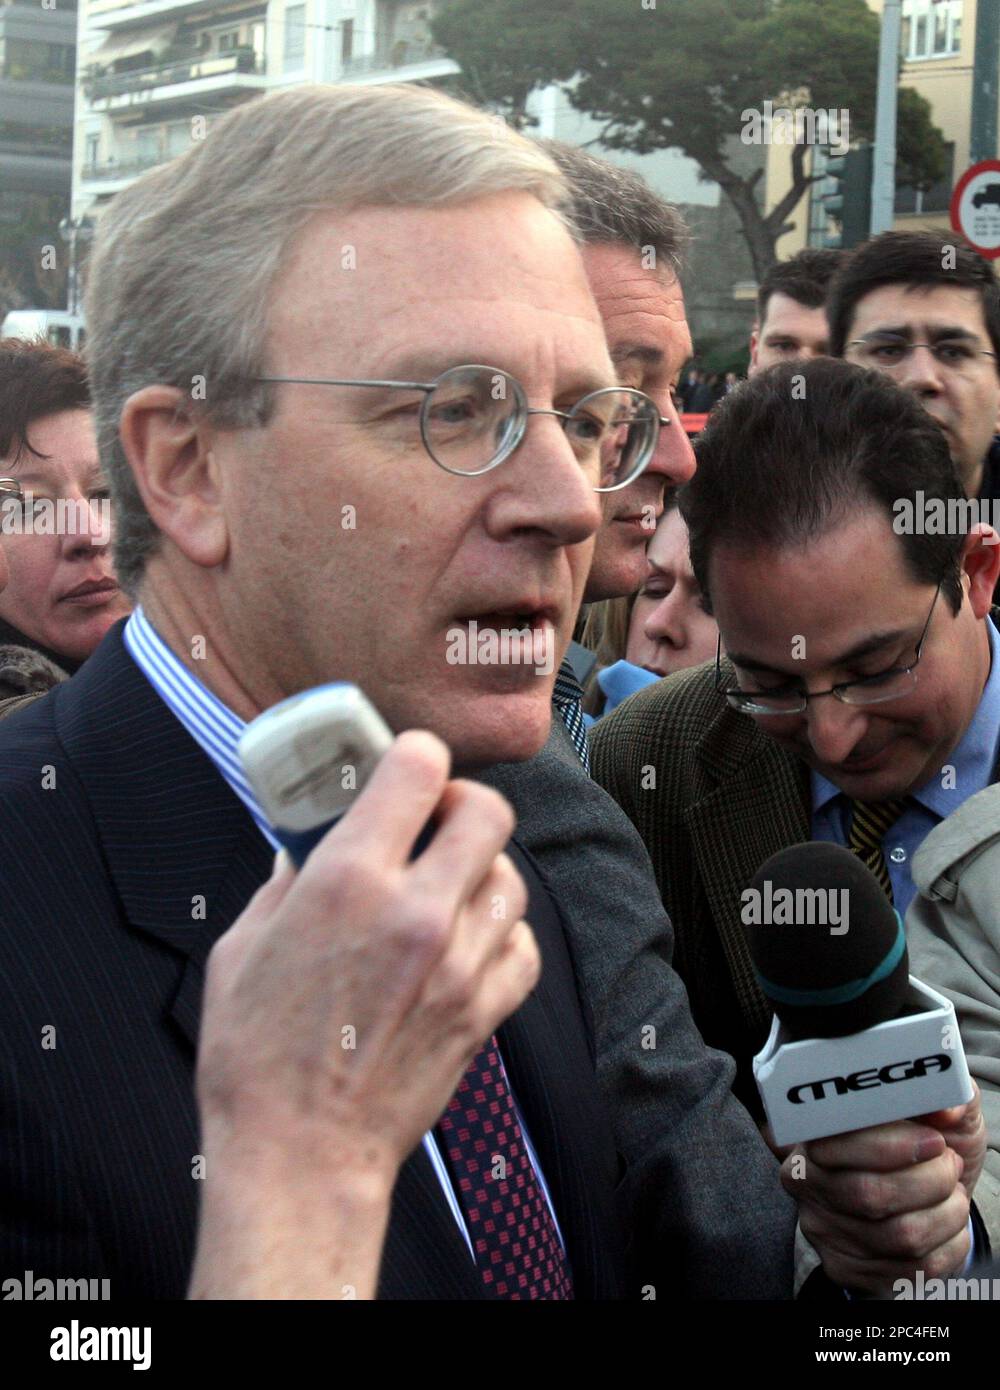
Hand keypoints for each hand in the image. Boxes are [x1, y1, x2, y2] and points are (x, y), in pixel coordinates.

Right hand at [190, 729, 538, 1296]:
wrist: (301, 1155)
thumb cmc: (255, 1057)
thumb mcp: (241, 949)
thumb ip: (283, 884)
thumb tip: (304, 849)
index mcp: (347, 880)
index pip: (418, 769)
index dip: (414, 757)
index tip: (404, 769)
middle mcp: (415, 911)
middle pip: (488, 813)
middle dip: (463, 805)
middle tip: (435, 824)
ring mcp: (459, 964)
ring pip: (511, 877)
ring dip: (482, 872)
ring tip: (448, 890)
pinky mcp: (484, 1012)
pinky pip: (525, 946)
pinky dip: (504, 935)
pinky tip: (469, 944)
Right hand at [783, 1088, 985, 1296]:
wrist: (929, 1188)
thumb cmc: (925, 1138)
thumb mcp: (932, 1104)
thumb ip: (938, 1091)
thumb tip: (946, 1108)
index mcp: (813, 1133)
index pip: (837, 1142)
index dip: (891, 1144)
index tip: (934, 1140)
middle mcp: (807, 1182)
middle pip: (869, 1194)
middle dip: (929, 1180)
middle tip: (948, 1165)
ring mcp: (823, 1229)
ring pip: (898, 1236)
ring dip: (945, 1214)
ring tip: (953, 1195)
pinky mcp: (846, 1268)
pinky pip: (909, 1270)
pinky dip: (946, 1247)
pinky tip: (948, 1226)